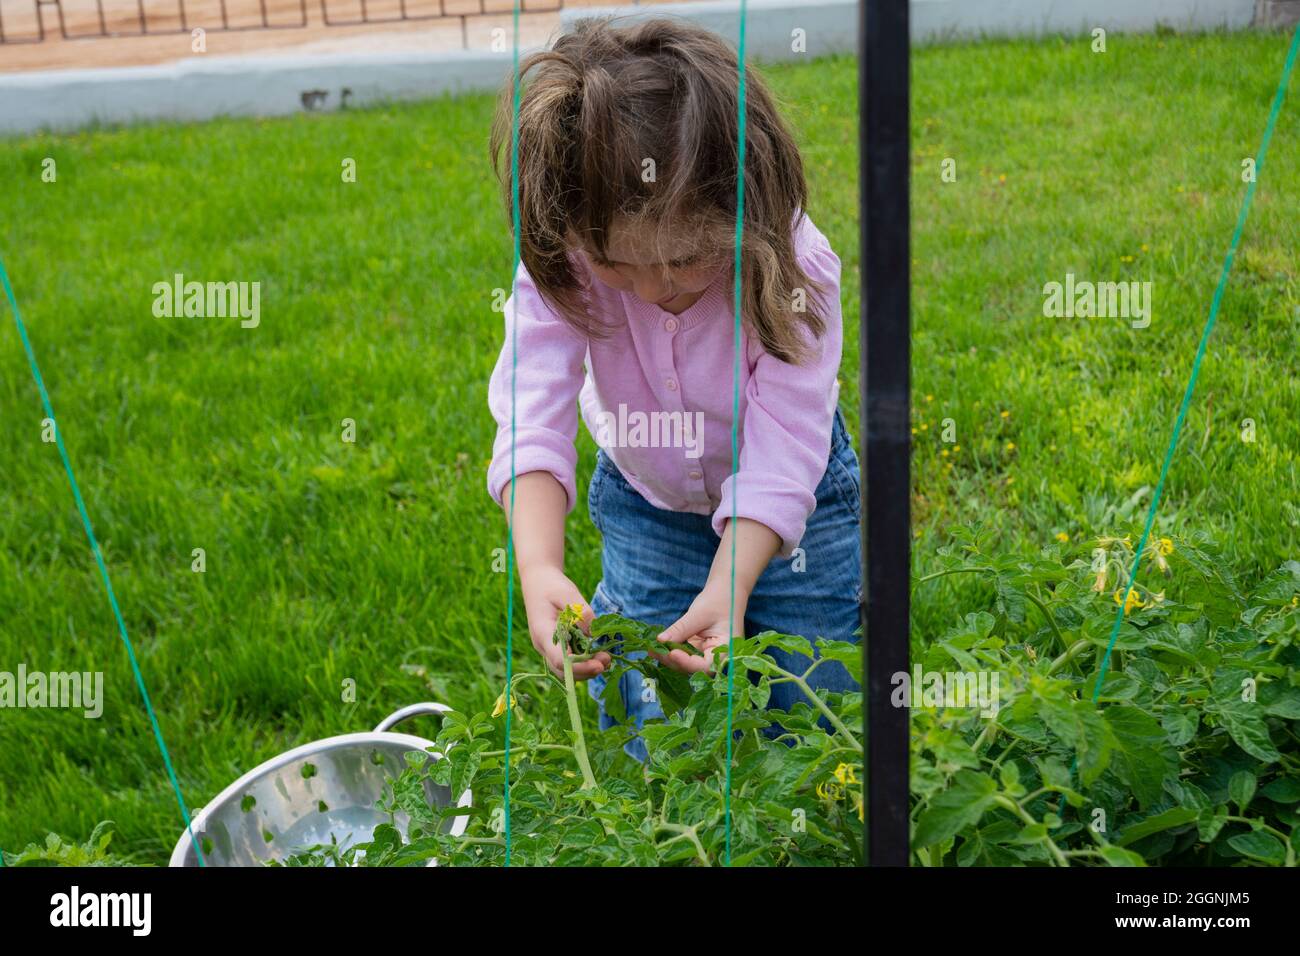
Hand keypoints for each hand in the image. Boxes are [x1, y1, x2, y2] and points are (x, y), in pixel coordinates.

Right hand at [520, 565, 610, 679]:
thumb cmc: (551, 585)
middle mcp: (544, 645)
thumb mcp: (567, 592)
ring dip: (587, 668)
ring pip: (567, 670)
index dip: (579, 666)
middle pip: (563, 671)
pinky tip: (599, 654)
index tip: (598, 665)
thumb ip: (581, 612)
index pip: (559, 660)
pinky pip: (570, 660)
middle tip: (607, 660)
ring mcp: (549, 647)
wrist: (537, 581)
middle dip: (586, 671)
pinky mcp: (557, 646)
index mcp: (542, 632)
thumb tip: (594, 633)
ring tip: (607, 658)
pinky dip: (584, 661)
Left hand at [654, 582, 745, 673]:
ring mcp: (707, 654)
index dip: (688, 663)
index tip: (671, 653)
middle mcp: (718, 657)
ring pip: (687, 663)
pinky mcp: (699, 649)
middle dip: (674, 661)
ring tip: (652, 649)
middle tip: (654, 651)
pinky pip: (685, 655)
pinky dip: (672, 651)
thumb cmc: (718, 600)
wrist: (726, 592)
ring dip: (669, 658)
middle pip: (694, 668)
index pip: (706, 665)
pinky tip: (658, 647)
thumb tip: (660, 641)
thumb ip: (680, 630)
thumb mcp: (699, 614)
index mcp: (726, 650)